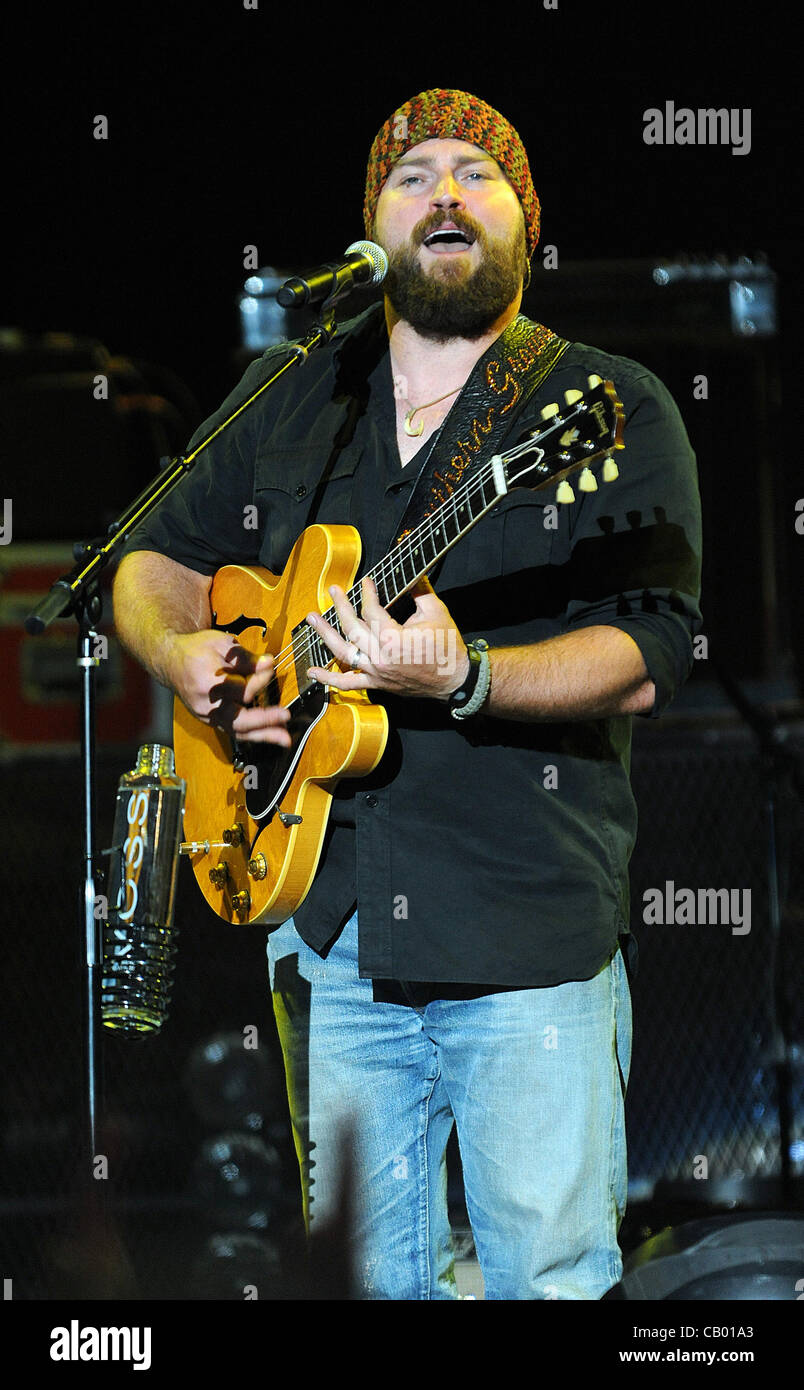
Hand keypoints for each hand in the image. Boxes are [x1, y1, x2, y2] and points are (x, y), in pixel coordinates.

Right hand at [168, 630, 290, 744]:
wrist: (171, 661)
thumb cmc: (196, 650)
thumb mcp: (220, 644)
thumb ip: (245, 657)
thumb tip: (269, 663)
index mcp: (206, 683)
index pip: (239, 689)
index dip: (259, 679)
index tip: (269, 666)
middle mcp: (205, 705)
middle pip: (238, 719)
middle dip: (264, 719)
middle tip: (285, 716)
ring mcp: (207, 716)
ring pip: (238, 730)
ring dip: (263, 735)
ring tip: (285, 739)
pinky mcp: (212, 721)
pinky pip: (235, 731)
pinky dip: (254, 735)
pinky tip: (272, 736)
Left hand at [306, 576, 469, 699]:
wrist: (454, 680)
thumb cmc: (447, 647)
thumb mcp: (436, 612)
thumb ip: (419, 590)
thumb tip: (410, 571)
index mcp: (393, 639)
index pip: (371, 610)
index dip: (367, 593)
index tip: (365, 582)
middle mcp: (379, 657)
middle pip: (352, 627)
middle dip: (341, 606)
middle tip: (333, 590)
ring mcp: (375, 672)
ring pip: (343, 652)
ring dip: (324, 633)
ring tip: (311, 618)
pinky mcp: (376, 683)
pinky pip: (348, 684)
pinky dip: (328, 679)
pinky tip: (312, 672)